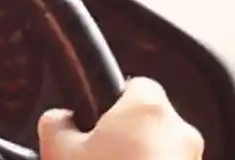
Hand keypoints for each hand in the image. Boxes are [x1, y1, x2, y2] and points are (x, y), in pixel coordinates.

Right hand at [38, 77, 203, 159]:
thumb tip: (58, 119)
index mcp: (147, 107)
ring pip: (160, 151)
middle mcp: (179, 130)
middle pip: (148, 121)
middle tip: (96, 157)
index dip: (109, 101)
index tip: (93, 120)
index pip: (132, 83)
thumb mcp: (60, 150)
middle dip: (124, 136)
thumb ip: (56, 123)